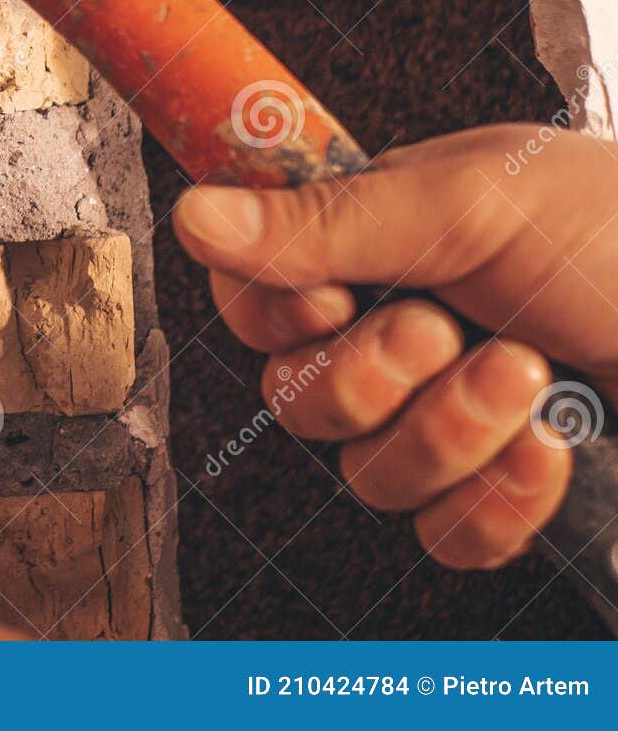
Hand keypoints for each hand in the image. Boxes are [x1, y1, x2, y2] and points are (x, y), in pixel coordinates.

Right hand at [175, 124, 617, 570]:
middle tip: (444, 327)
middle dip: (367, 375)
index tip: (326, 297)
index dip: (268, 313)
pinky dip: (496, 501)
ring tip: (523, 373)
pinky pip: (445, 537)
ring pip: (365, 475)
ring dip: (446, 432)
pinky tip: (549, 446)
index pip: (250, 296)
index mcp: (371, 245)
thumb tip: (192, 214)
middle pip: (294, 400)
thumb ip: (325, 221)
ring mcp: (446, 421)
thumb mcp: (471, 203)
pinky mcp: (502, 495)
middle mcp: (394, 334)